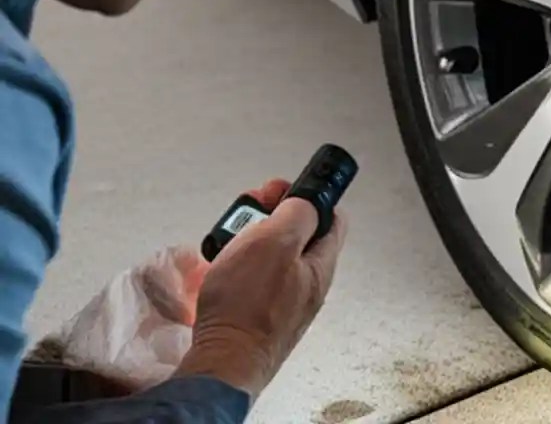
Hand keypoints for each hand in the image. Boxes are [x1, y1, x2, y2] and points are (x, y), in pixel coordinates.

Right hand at [174, 179, 348, 398]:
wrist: (223, 361)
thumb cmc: (249, 305)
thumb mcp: (278, 242)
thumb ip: (299, 214)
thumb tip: (308, 199)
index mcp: (321, 263)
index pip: (330, 217)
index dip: (306, 197)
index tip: (278, 192)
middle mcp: (307, 282)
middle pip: (294, 234)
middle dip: (268, 218)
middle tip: (243, 218)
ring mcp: (283, 300)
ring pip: (268, 256)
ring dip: (245, 241)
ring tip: (225, 244)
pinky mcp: (259, 314)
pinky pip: (249, 280)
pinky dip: (233, 267)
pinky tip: (217, 268)